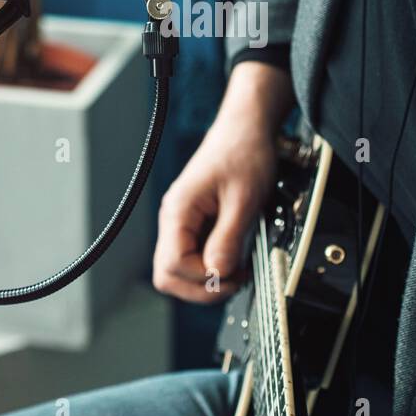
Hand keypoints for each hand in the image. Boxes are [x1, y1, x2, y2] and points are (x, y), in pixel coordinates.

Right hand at [152, 66, 288, 302]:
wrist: (248, 129)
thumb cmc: (244, 153)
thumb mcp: (244, 200)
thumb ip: (228, 239)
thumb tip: (217, 274)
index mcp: (178, 210)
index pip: (173, 264)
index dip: (203, 277)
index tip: (231, 273)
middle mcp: (173, 218)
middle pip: (167, 274)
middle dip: (201, 286)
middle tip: (233, 279)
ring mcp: (182, 222)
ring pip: (179, 270)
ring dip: (207, 278)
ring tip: (237, 269)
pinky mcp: (195, 224)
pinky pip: (193, 256)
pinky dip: (212, 264)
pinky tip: (234, 257)